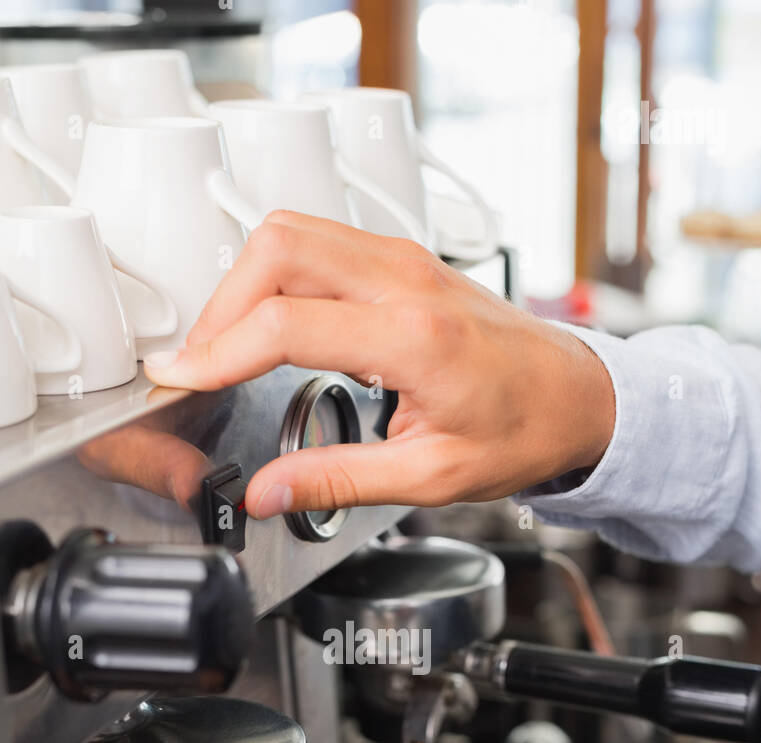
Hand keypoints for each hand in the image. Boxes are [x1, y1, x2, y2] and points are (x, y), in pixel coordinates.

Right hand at [144, 212, 614, 519]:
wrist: (578, 397)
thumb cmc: (523, 430)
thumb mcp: (430, 477)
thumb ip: (337, 482)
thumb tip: (267, 493)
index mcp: (414, 338)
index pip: (285, 324)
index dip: (218, 353)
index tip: (182, 379)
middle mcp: (406, 281)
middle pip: (275, 248)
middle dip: (219, 306)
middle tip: (196, 363)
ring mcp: (404, 259)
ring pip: (291, 231)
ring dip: (242, 283)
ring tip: (221, 345)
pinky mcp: (401, 258)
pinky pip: (318, 240)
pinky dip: (273, 274)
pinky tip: (265, 321)